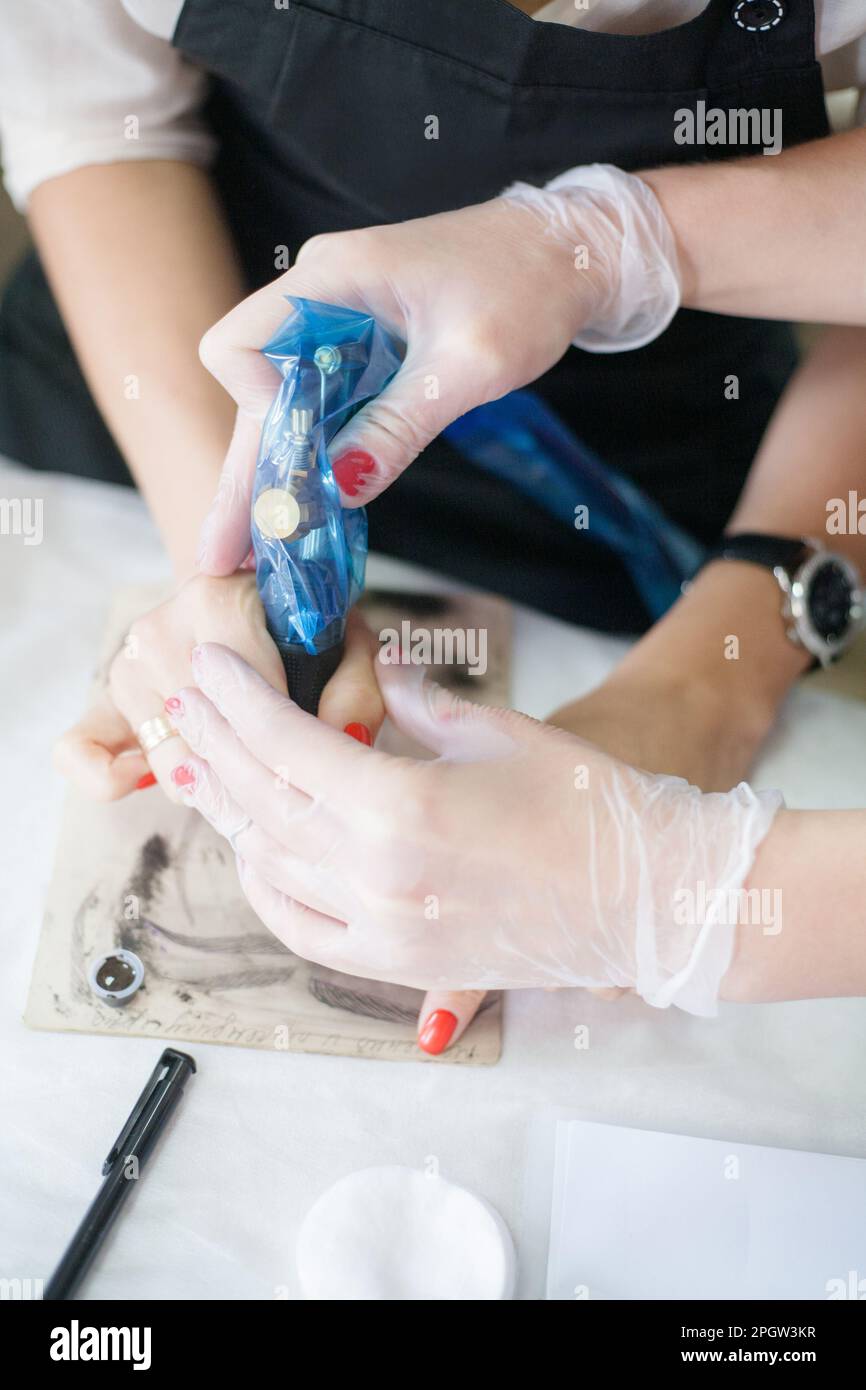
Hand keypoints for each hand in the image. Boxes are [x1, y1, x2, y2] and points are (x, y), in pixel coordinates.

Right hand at [53, 574, 383, 801]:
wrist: (245, 591)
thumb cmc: (301, 624)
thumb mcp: (345, 642)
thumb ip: (356, 688)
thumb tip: (344, 739)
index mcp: (217, 601)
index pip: (248, 701)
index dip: (292, 744)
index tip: (321, 756)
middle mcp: (160, 629)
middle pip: (208, 742)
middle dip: (257, 773)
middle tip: (291, 774)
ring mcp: (126, 665)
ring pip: (169, 765)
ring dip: (212, 783)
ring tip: (250, 768)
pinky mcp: (104, 698)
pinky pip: (83, 753)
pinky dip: (112, 777)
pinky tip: (165, 782)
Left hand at [164, 644, 780, 1015]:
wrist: (652, 899)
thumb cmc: (593, 806)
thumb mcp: (502, 733)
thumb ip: (421, 703)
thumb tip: (378, 668)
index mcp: (402, 805)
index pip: (286, 742)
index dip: (238, 698)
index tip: (211, 665)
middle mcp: (378, 875)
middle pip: (263, 799)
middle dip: (215, 742)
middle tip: (188, 701)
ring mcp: (384, 929)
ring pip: (271, 864)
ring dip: (230, 808)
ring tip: (205, 764)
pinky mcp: (399, 964)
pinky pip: (303, 929)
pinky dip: (267, 887)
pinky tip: (255, 850)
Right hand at [196, 193, 620, 573]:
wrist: (570, 252)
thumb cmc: (529, 286)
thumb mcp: (469, 365)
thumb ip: (400, 426)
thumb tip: (340, 489)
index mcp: (333, 277)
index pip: (240, 344)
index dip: (255, 406)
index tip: (299, 451)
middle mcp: (320, 295)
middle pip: (254, 393)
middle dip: (243, 475)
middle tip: (220, 553)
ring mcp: (339, 321)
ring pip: (285, 407)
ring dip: (274, 476)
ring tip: (252, 552)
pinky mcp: (364, 348)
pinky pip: (323, 407)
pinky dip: (314, 460)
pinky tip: (304, 511)